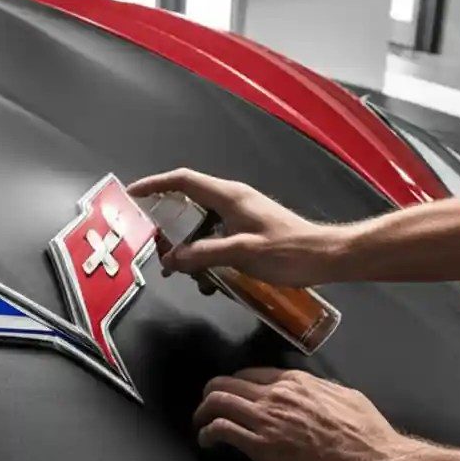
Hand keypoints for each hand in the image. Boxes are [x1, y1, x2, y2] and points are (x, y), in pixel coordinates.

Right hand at [127, 168, 345, 286]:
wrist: (326, 257)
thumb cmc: (289, 251)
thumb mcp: (243, 253)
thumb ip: (204, 254)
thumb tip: (172, 258)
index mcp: (229, 197)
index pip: (183, 181)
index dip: (155, 185)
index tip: (133, 195)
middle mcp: (232, 201)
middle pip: (187, 204)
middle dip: (168, 227)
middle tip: (157, 249)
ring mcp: (240, 216)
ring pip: (200, 227)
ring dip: (188, 249)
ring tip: (183, 273)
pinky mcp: (246, 231)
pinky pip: (214, 239)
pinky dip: (205, 256)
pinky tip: (209, 280)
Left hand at [193, 368, 423, 460]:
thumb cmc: (369, 438)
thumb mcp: (346, 399)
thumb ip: (322, 393)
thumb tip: (312, 395)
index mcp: (298, 382)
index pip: (252, 374)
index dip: (237, 385)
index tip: (233, 397)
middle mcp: (278, 394)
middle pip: (227, 383)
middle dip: (212, 395)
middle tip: (207, 408)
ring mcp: (268, 418)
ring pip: (218, 401)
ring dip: (203, 412)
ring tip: (200, 423)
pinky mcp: (262, 445)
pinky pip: (222, 429)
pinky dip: (207, 433)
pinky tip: (206, 441)